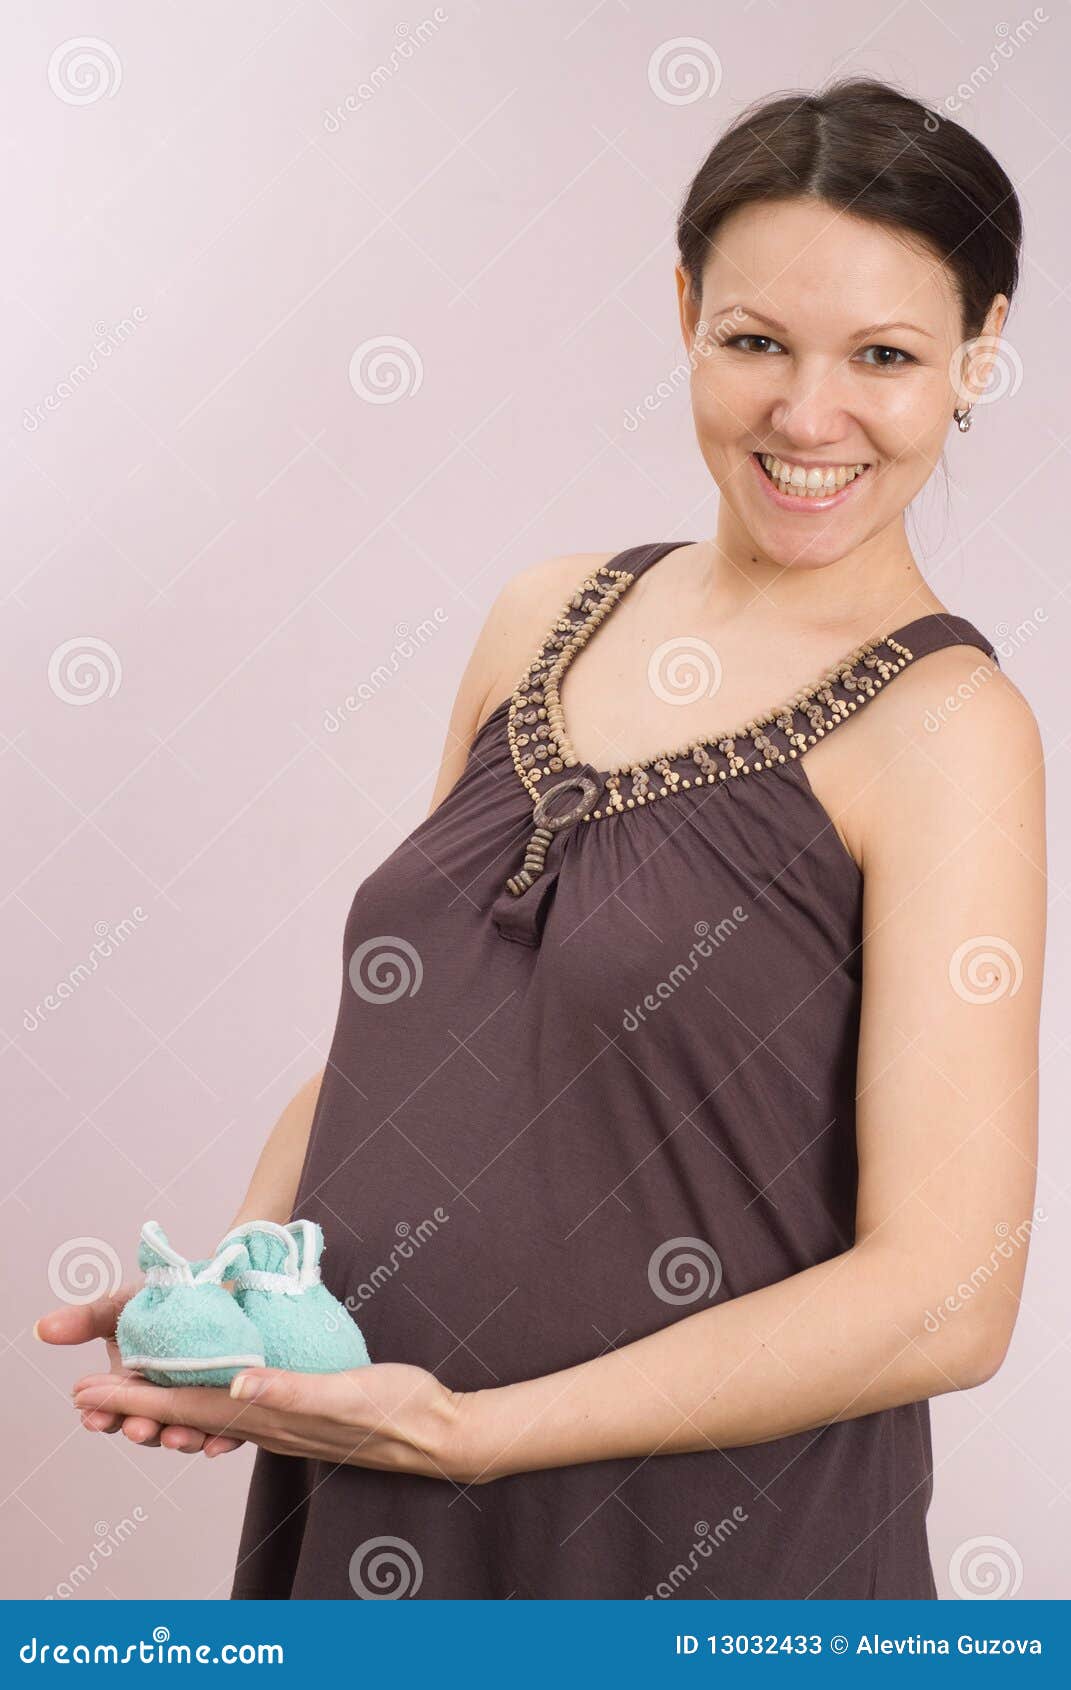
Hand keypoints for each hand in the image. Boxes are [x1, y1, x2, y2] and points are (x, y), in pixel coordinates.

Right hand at [36, 1287, 244, 1458]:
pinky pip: (230, 1429)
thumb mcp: (120, 1306)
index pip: (113, 1412)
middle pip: (148, 1427)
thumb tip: (43, 1329)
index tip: (92, 1415)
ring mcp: (197, 1406)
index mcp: (132, 1387)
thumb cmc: (163, 1299)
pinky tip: (216, 1445)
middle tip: (135, 1427)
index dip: (102, 1416)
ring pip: (185, 1433)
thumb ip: (85, 1321)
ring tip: (173, 1437)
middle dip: (140, 1429)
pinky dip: (223, 1441)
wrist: (216, 1283)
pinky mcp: (233, 1404)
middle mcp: (163, 1402)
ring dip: (178, 1439)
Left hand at [71, 1362, 479, 1481]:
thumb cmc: (400, 1410)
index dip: (137, 1398)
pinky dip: (205, 1403)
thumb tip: (237, 1385)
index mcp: (271, 1415)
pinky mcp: (300, 1414)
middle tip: (82, 1399)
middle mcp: (268, 1423)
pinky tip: (206, 1393)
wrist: (439, 1434)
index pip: (188, 1405)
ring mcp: (284, 1423)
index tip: (88, 1394)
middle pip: (185, 1414)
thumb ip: (292, 1390)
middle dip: (133, 1406)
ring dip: (163, 1408)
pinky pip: (237, 1411)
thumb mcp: (348, 1391)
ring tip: (127, 1399)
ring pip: (206, 1416)